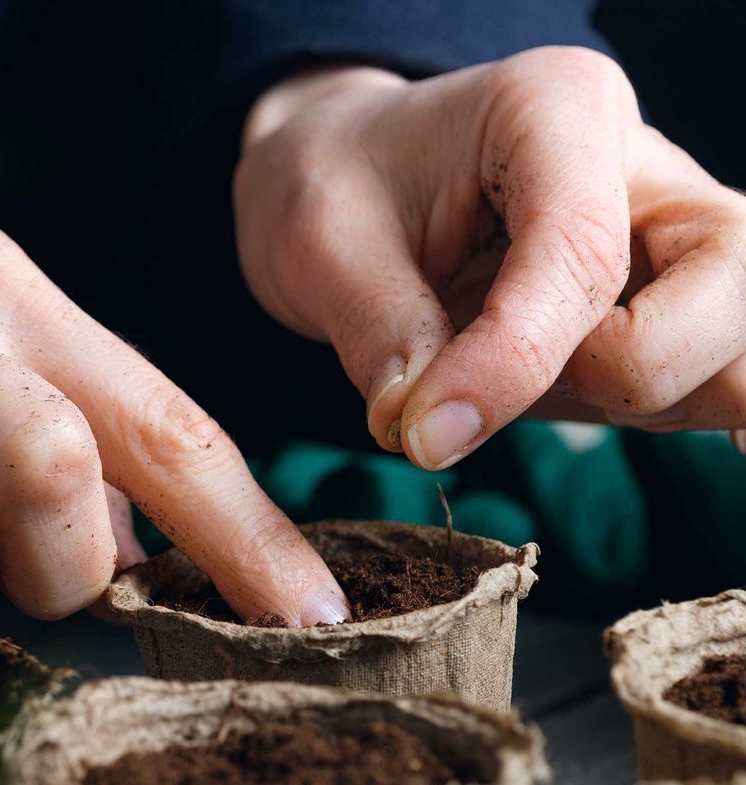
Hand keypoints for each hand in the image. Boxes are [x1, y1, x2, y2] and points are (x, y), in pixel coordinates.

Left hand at [235, 47, 745, 467]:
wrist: (341, 185)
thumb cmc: (331, 189)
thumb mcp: (320, 245)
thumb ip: (381, 334)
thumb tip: (429, 431)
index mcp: (559, 112)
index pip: (584, 254)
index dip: (512, 363)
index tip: (425, 433)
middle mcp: (641, 169)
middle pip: (724, 295)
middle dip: (620, 375)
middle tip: (489, 384)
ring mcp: (665, 242)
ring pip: (733, 351)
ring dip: (636, 404)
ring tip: (509, 388)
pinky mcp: (659, 308)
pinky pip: (708, 382)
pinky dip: (662, 414)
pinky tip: (608, 421)